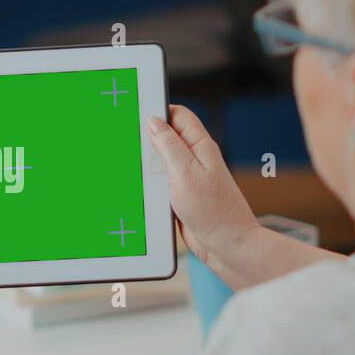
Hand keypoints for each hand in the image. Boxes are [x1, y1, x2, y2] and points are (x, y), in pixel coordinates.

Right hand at [147, 105, 260, 276]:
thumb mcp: (185, 172)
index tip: (137, 113)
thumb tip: (154, 122)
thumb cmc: (213, 210)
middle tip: (130, 143)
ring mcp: (187, 177)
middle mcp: (194, 158)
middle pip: (166, 136)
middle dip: (148, 139)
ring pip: (160, 160)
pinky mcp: (180, 194)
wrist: (224, 244)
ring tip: (134, 168)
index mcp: (200, 145)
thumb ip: (169, 145)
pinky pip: (160, 181)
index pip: (178, 115)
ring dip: (147, 164)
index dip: (159, 110)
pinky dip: (150, 183)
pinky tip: (140, 187)